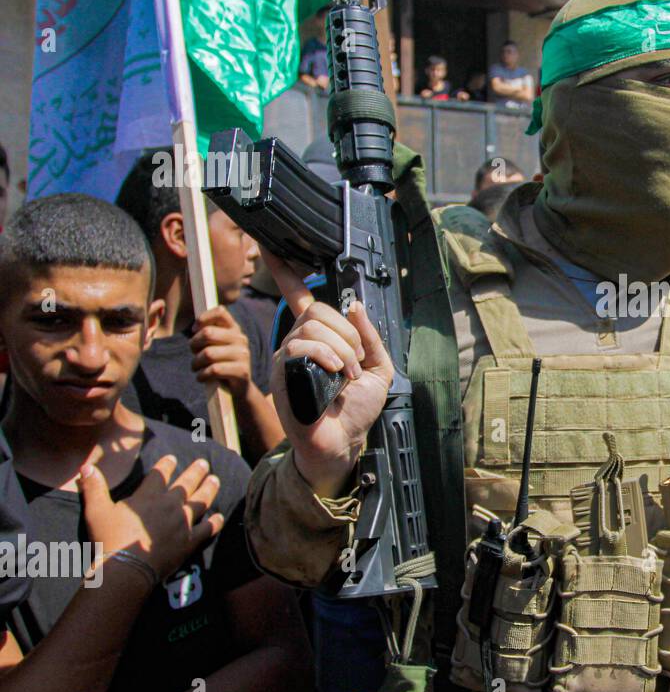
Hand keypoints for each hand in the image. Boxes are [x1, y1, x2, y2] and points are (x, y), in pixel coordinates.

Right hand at [80, 454, 224, 581]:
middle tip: (204, 463)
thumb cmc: (109, 539)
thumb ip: (94, 487)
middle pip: (186, 484)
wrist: (126, 568)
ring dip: (209, 490)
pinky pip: (207, 529)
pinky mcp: (189, 541)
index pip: (160, 474)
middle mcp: (169, 505)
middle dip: (195, 472)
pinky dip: (215, 523)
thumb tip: (85, 467)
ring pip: (200, 502)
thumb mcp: (96, 510)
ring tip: (215, 481)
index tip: (172, 458)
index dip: (166, 464)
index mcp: (148, 496)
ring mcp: (182, 523)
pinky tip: (220, 517)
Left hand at [190, 306, 253, 398]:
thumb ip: (208, 333)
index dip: (203, 319)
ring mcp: (243, 355)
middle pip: (208, 333)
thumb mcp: (215, 345)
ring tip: (196, 368)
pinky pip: (214, 370)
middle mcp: (241, 339)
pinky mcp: (242, 371)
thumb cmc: (221, 364)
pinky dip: (202, 375)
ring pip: (208, 354)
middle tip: (194, 353)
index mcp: (234, 329)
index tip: (194, 330)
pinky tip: (202, 377)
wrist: (239, 388)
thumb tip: (196, 327)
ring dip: (196, 363)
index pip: (220, 312)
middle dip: (194, 344)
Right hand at [262, 250, 393, 496]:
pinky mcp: (282, 372)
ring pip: (314, 327)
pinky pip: (303, 347)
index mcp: (320, 339)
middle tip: (355, 361)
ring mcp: (287, 357)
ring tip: (347, 375)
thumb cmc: (355, 410)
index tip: (270, 249)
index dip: (285, 272)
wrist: (343, 442)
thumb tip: (355, 308)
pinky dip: (329, 356)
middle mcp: (298, 343)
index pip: (299, 297)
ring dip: (343, 349)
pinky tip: (336, 375)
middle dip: (347, 334)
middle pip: (318, 310)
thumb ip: (370, 338)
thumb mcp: (378, 368)